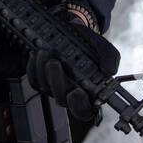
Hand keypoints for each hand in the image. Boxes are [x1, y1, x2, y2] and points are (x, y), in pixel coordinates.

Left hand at [26, 2, 120, 123]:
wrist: (77, 32)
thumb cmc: (91, 45)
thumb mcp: (104, 50)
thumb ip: (109, 60)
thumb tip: (109, 71)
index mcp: (88, 94)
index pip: (83, 110)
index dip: (78, 105)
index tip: (76, 92)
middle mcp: (70, 94)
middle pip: (60, 99)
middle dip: (55, 81)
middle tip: (54, 63)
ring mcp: (54, 88)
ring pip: (44, 88)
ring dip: (41, 71)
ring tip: (44, 52)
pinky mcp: (41, 79)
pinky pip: (33, 79)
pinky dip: (32, 67)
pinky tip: (36, 54)